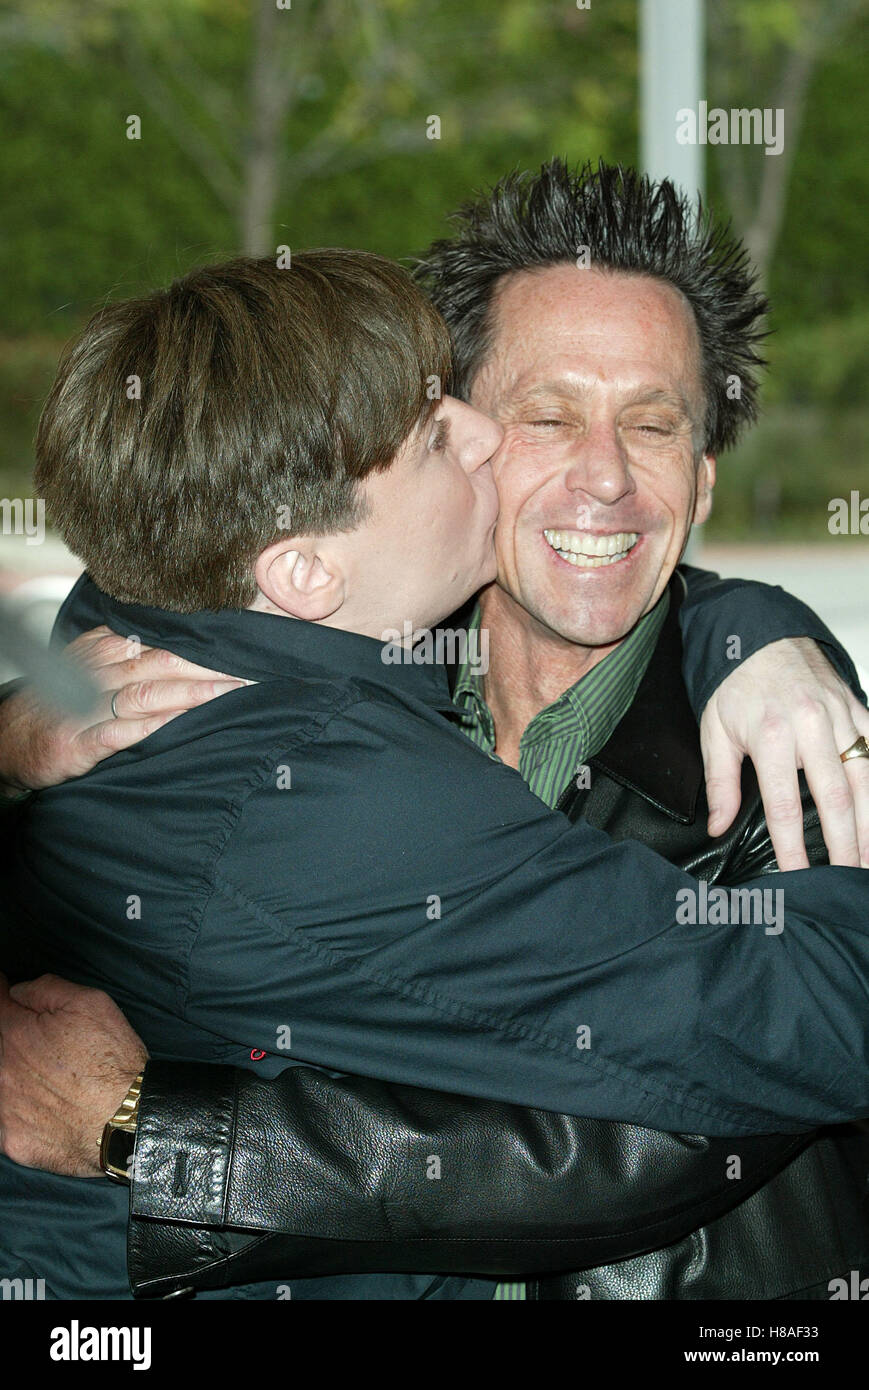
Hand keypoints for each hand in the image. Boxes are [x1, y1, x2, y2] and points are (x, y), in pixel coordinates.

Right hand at [0, 625, 247, 794]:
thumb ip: (136, 656)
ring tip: (236, 692)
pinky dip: (155, 725)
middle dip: (214, 665)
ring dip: (196, 693)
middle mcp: (98, 671)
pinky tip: (185, 723)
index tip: (246, 643)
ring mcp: (85, 706)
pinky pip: (121, 730)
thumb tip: (194, 648)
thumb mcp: (93, 669)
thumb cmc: (59, 705)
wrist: (6, 740)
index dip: (206, 641)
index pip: (164, 638)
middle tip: (256, 668)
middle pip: (165, 661)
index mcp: (105, 648)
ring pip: (149, 692)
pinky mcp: (78, 741)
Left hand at [0, 973, 147, 1176]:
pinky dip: (23, 1110)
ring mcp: (4, 1107)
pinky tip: (49, 1108)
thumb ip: (45, 989)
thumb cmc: (112, 1060)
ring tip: (52, 1079)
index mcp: (15, 1032)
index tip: (8, 995)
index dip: (3, 996)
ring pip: (3, 1082)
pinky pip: (8, 1118)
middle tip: (46, 1045)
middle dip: (16, 1038)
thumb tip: (18, 991)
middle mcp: (2, 1070)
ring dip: (18, 1074)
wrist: (128, 1119)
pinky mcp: (12, 1139)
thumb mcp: (90, 1002)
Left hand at [701, 638, 868, 869]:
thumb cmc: (734, 685)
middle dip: (845, 844)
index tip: (798, 877)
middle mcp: (812, 726)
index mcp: (771, 736)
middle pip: (836, 798)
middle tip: (848, 876)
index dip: (793, 847)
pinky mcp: (857, 707)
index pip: (786, 806)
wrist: (760, 633)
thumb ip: (720, 783)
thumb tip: (716, 828)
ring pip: (866, 778)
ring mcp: (840, 715)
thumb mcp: (714, 732)